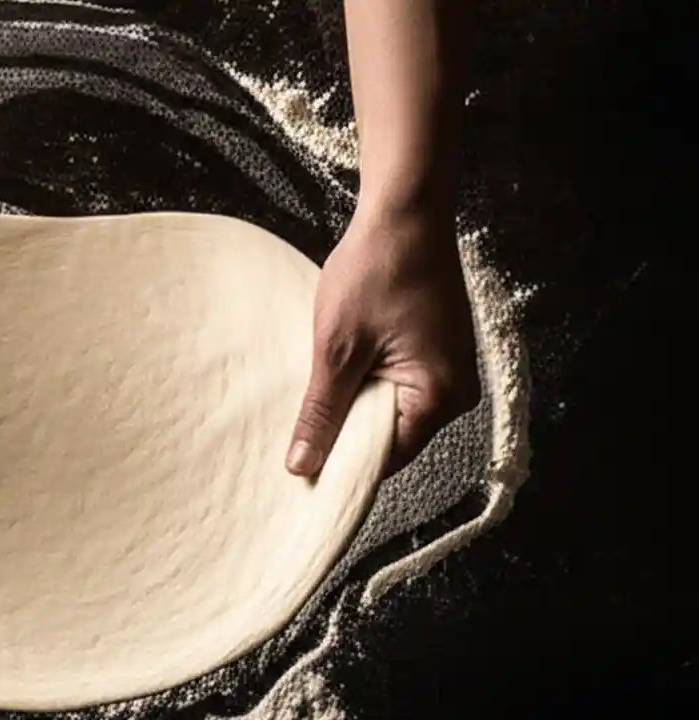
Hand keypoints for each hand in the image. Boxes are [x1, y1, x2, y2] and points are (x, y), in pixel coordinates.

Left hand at [285, 202, 478, 475]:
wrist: (405, 213)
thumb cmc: (375, 272)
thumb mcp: (337, 349)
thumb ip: (322, 412)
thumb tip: (303, 467)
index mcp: (440, 398)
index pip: (386, 458)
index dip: (342, 467)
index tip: (301, 474)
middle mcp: (456, 392)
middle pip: (391, 437)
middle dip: (345, 436)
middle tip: (296, 439)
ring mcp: (450, 370)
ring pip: (391, 410)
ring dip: (353, 407)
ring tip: (313, 404)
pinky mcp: (438, 351)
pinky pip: (398, 385)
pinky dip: (366, 385)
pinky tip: (335, 377)